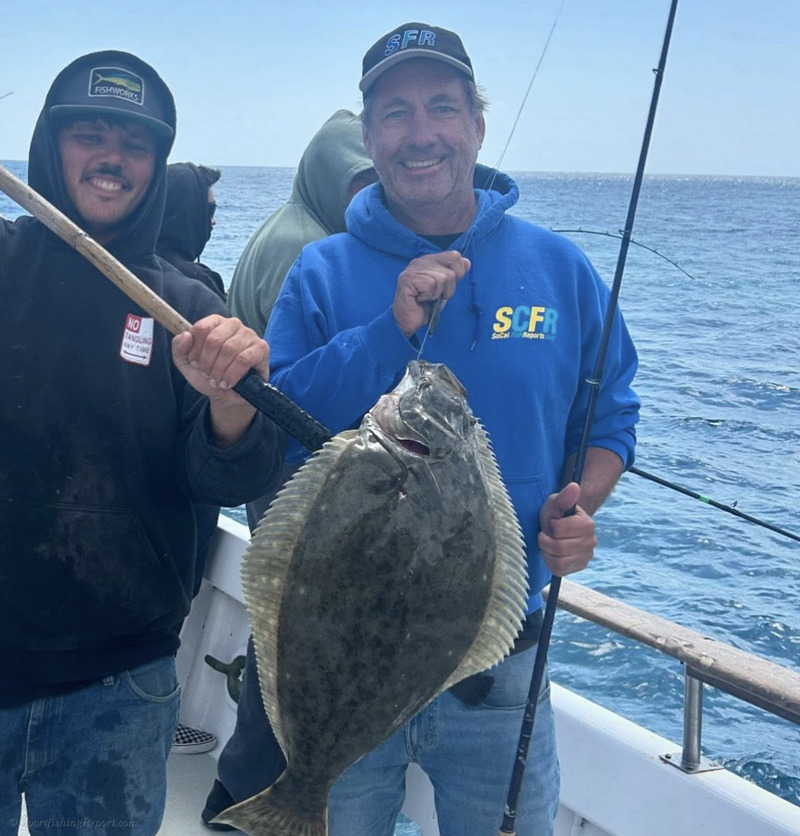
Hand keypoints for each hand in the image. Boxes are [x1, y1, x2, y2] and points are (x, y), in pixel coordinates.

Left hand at [172, 315, 268, 445]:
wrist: (228, 396)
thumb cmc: (209, 375)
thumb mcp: (188, 364)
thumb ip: (179, 349)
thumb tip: (186, 336)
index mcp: (215, 322)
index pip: (200, 329)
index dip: (194, 350)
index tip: (195, 363)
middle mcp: (233, 324)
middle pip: (214, 340)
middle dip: (207, 363)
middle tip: (208, 375)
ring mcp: (249, 335)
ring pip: (229, 350)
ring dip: (219, 371)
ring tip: (217, 380)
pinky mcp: (261, 348)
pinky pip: (244, 359)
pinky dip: (232, 374)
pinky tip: (228, 382)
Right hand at [392, 251, 469, 336]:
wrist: (409, 322)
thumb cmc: (425, 306)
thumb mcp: (445, 289)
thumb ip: (455, 275)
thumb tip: (467, 262)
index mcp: (430, 260)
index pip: (454, 256)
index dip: (457, 274)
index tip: (445, 287)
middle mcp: (421, 261)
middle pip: (450, 272)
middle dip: (446, 289)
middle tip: (433, 296)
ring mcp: (413, 269)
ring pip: (442, 279)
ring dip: (436, 294)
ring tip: (426, 298)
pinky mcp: (407, 279)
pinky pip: (430, 285)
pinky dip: (428, 296)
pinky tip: (419, 299)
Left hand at [537, 482, 596, 576]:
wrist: (559, 529)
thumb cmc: (556, 515)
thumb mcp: (555, 504)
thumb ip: (563, 497)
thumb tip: (574, 486)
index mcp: (587, 524)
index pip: (559, 530)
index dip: (550, 526)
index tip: (552, 522)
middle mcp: (591, 541)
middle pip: (559, 548)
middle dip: (546, 541)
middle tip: (546, 534)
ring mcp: (586, 555)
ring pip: (559, 561)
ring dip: (547, 552)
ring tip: (548, 543)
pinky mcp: (579, 566)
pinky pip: (560, 570)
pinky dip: (550, 562)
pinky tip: (552, 553)